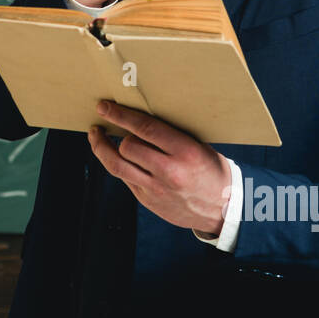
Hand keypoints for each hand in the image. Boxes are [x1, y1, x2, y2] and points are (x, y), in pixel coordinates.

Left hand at [87, 99, 231, 235]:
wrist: (222, 210)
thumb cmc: (212, 171)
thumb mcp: (200, 147)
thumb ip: (172, 135)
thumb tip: (140, 115)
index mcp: (185, 152)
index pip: (145, 128)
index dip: (120, 116)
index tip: (105, 106)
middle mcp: (169, 172)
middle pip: (127, 147)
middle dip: (116, 133)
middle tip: (110, 121)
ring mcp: (156, 189)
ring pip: (117, 166)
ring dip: (102, 148)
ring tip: (96, 136)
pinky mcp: (148, 201)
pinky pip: (125, 178)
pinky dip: (118, 164)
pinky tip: (115, 155)